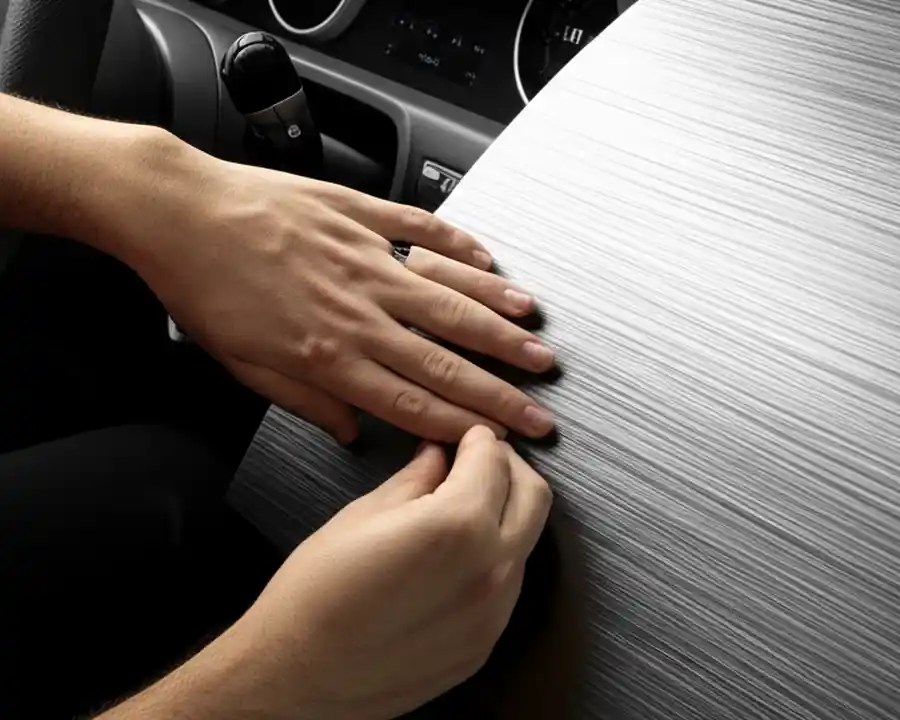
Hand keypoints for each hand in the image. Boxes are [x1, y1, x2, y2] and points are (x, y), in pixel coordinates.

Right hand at [101, 427, 551, 719]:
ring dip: (506, 516)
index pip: (494, 461)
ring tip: (466, 508)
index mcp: (458, 524)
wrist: (297, 677)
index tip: (470, 435)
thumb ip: (416, 480)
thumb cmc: (316, 595)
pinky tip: (458, 556)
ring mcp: (494, 612)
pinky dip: (495, 559)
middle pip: (534, 497)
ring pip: (526, 543)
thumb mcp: (361, 516)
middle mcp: (490, 568)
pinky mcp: (486, 644)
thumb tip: (438, 456)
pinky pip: (508, 587)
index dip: (481, 439)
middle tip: (480, 462)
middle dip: (511, 469)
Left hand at [117, 139, 555, 442]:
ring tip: (536, 336)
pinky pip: (423, 231)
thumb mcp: (244, 367)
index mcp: (330, 357)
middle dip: (502, 387)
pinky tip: (490, 260)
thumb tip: (355, 431)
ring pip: (449, 298)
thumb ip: (307, 402)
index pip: (416, 403)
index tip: (505, 439)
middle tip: (543, 403)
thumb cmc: (203, 291)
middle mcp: (360, 313)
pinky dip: (461, 246)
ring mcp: (366, 260)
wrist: (177, 213)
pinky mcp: (361, 215)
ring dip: (498, 321)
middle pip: (447, 359)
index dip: (468, 425)